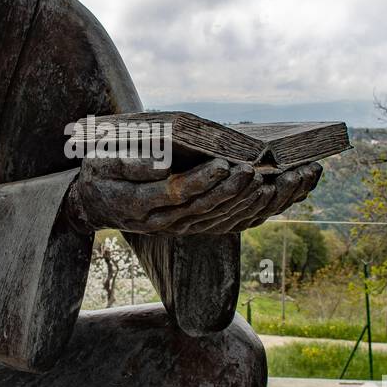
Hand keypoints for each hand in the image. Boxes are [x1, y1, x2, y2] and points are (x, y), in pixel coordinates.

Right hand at [65, 155, 321, 235]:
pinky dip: (264, 209)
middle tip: (263, 169)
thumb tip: (163, 160)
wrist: (94, 203)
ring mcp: (184, 227)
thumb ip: (130, 160)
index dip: (204, 181)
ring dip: (263, 201)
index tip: (226, 164)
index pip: (178, 193)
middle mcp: (166, 221)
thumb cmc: (100, 172)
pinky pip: (234, 223)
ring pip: (228, 220)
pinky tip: (289, 190)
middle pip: (209, 210)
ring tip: (292, 178)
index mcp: (142, 203)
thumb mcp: (102, 160)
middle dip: (239, 190)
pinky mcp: (197, 226)